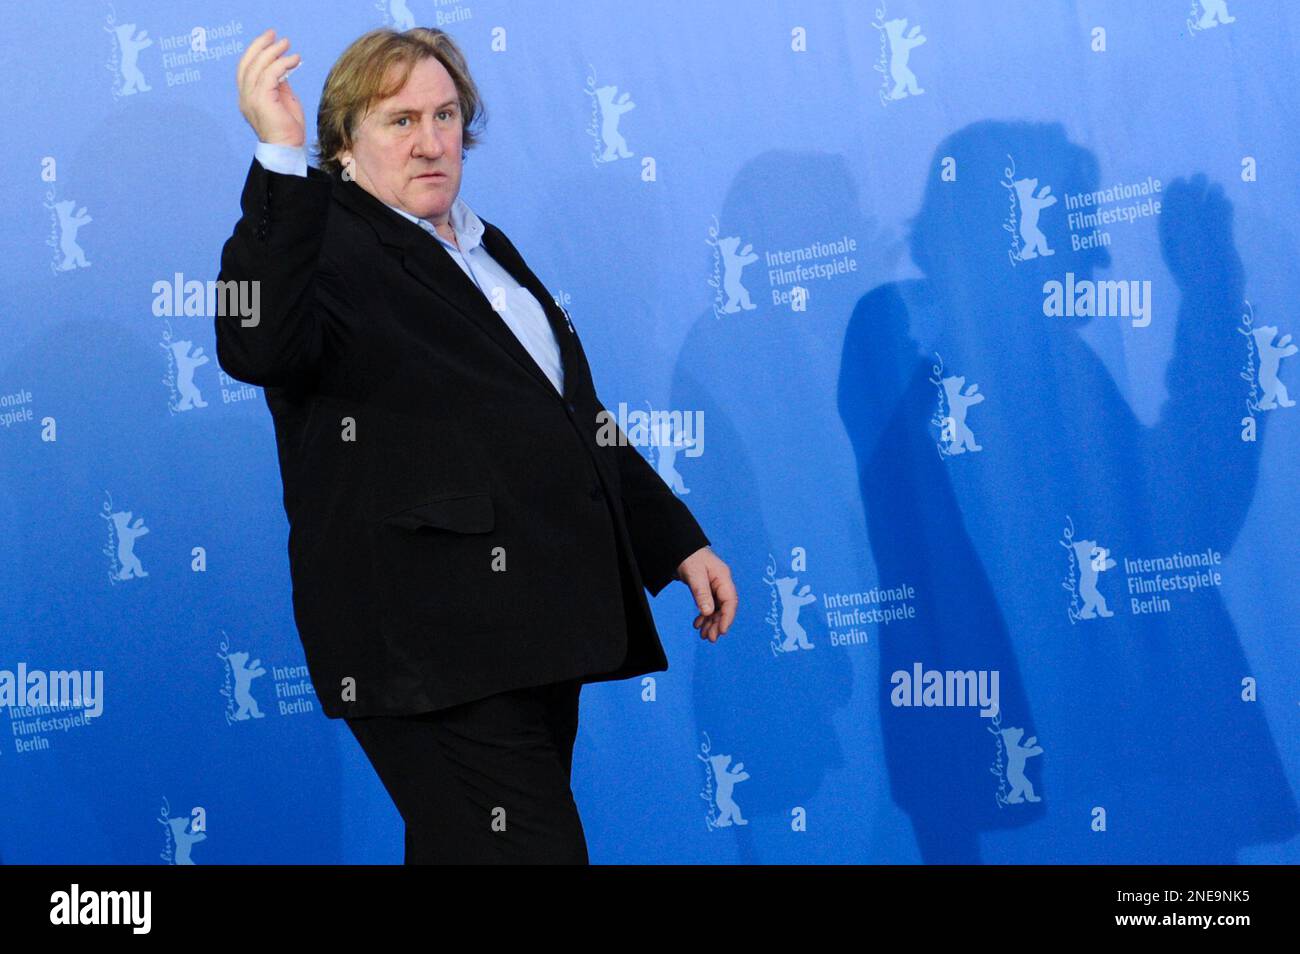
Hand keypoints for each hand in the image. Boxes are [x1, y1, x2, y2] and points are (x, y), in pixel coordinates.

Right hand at [236, 28, 304, 146]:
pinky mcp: (261, 100)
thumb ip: (279, 84)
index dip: (255, 51)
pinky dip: (282, 64)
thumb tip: (283, 67)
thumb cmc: (288, 129)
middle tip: (275, 35)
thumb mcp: (284, 100)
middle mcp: (245, 96)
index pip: (246, 68)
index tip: (269, 40)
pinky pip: (269, 75)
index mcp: (247, 97)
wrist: (288, 148)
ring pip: (257, 66)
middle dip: (260, 45)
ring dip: (273, 52)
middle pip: (247, 63)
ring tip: (286, 44)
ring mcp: (250, 98)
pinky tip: (294, 60)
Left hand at [675, 547, 735, 642]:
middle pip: (724, 608)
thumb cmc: (688, 557)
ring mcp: (715, 587)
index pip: (730, 601)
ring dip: (711, 623)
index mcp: (723, 577)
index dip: (727, 617)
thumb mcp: (694, 574)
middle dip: (718, 624)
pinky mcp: (707, 590)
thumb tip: (708, 612)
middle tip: (709, 638)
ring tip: (703, 635)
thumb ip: (701, 593)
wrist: (679, 549)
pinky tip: (698, 624)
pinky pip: (709, 606)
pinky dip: (704, 617)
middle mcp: (721, 583)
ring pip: (717, 609)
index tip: (721, 631)